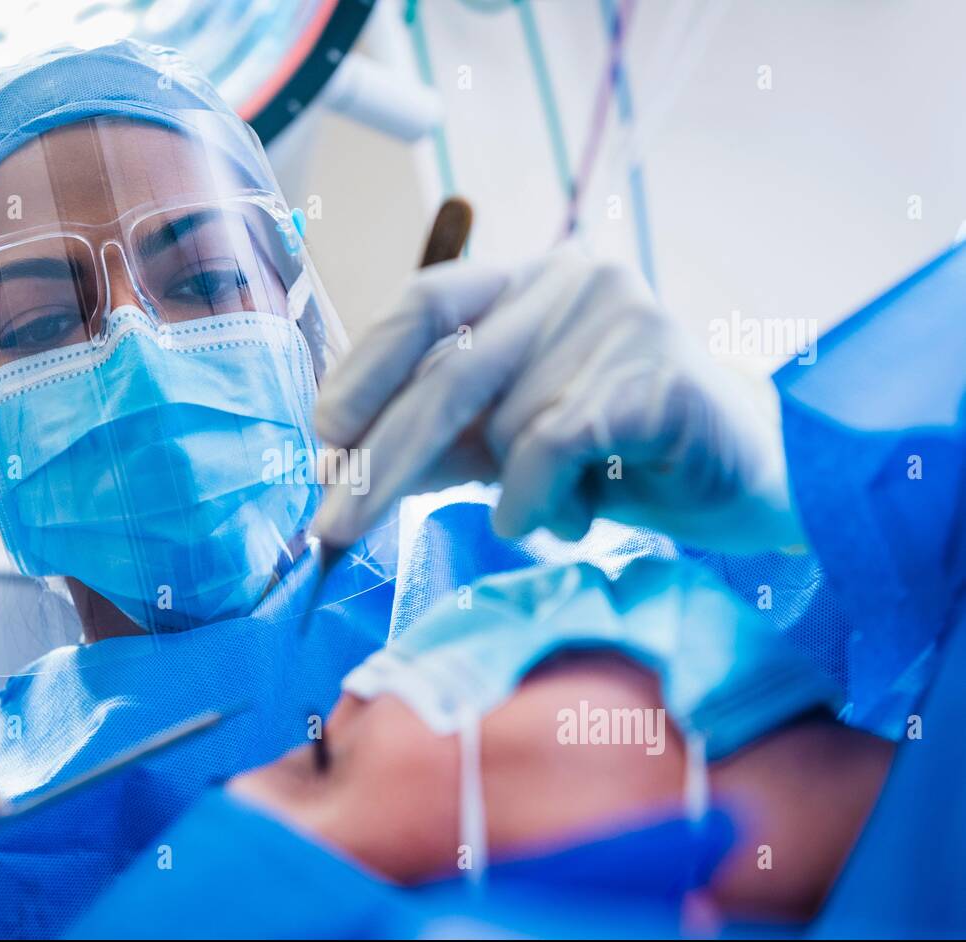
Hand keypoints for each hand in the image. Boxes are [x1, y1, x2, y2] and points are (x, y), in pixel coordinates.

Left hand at [313, 244, 802, 552]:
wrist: (752, 477)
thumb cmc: (622, 456)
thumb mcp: (513, 439)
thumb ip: (443, 435)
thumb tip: (340, 461)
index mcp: (530, 280)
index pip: (428, 301)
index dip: (366, 366)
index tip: (324, 432)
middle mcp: (572, 281)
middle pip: (448, 373)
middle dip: (382, 460)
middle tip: (335, 526)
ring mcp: (622, 320)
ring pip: (505, 426)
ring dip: (511, 494)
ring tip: (558, 507)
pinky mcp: (660, 376)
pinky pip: (552, 448)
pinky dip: (537, 502)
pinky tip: (566, 517)